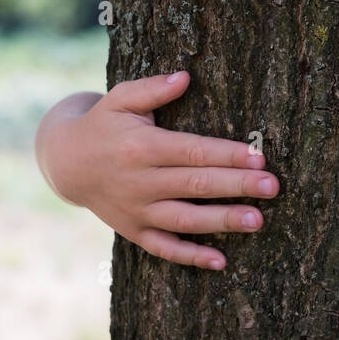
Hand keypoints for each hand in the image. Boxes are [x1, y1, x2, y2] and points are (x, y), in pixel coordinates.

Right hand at [37, 71, 279, 268]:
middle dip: (236, 186)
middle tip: (272, 187)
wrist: (66, 163)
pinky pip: (164, 248)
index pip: (192, 151)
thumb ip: (153, 89)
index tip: (259, 158)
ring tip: (257, 221)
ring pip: (184, 219)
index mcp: (141, 146)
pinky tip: (221, 261)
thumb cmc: (104, 124)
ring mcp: (136, 210)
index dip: (227, 155)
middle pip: (195, 184)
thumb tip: (185, 77)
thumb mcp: (120, 98)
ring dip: (222, 221)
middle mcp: (139, 181)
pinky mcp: (134, 231)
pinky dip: (190, 257)